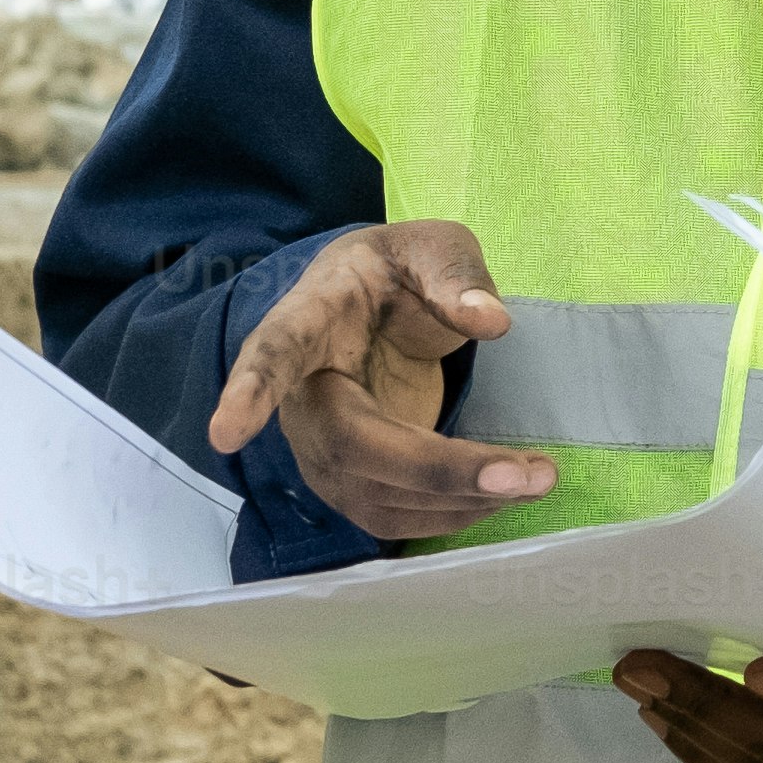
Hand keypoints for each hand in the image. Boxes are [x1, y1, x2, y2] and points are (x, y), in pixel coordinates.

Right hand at [210, 219, 558, 544]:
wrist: (366, 309)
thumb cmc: (392, 274)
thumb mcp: (429, 246)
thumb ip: (456, 274)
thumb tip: (490, 321)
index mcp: (309, 320)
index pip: (273, 354)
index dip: (250, 393)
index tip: (224, 432)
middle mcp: (303, 396)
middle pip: (351, 446)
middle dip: (439, 469)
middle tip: (525, 475)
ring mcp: (320, 449)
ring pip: (375, 496)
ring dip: (461, 499)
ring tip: (537, 477)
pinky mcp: (349, 483)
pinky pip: (394, 516)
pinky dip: (455, 513)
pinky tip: (504, 491)